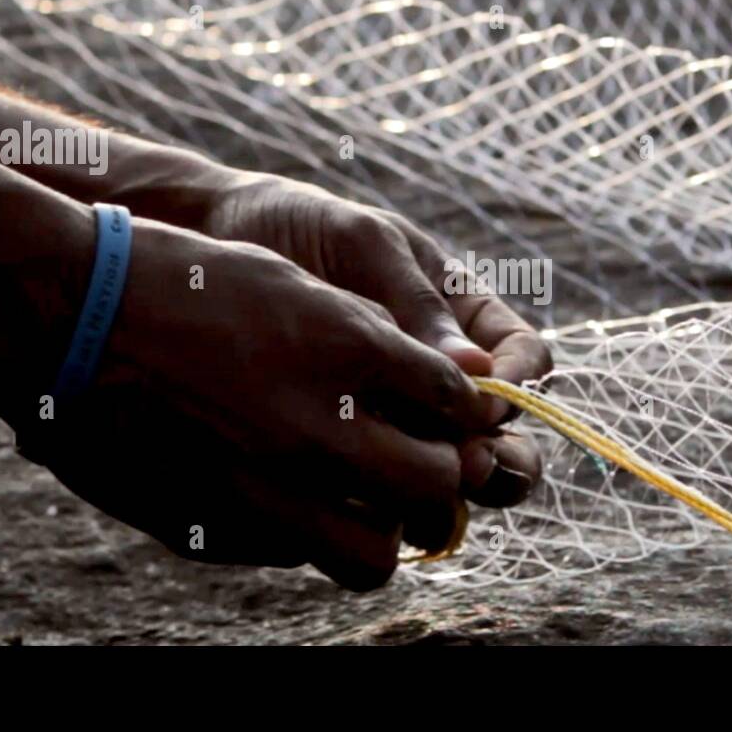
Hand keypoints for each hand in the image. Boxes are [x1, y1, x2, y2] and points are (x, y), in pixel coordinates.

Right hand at [18, 218, 504, 587]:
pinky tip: (291, 496)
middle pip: (435, 484)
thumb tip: (443, 381)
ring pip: (377, 552)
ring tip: (368, 499)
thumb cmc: (188, 281)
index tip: (463, 415)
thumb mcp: (297, 285)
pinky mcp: (216, 527)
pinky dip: (311, 534)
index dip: (472, 413)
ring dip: (387, 528)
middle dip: (448, 475)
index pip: (457, 405)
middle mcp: (315, 427)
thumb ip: (378, 338)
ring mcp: (264, 487)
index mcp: (346, 352)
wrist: (70, 317)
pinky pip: (298, 554)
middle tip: (431, 463)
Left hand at [172, 170, 553, 503]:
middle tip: (472, 470)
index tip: (486, 405)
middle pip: (503, 434)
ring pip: (451, 472)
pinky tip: (366, 505)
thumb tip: (478, 374)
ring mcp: (396, 416)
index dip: (520, 387)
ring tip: (428, 496)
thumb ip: (416, 303)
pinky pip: (383, 488)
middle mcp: (440, 374)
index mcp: (463, 316)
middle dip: (503, 459)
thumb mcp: (361, 245)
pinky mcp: (347, 447)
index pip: (525, 360)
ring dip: (453, 494)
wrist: (206, 242)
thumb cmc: (294, 226)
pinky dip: (387, 504)